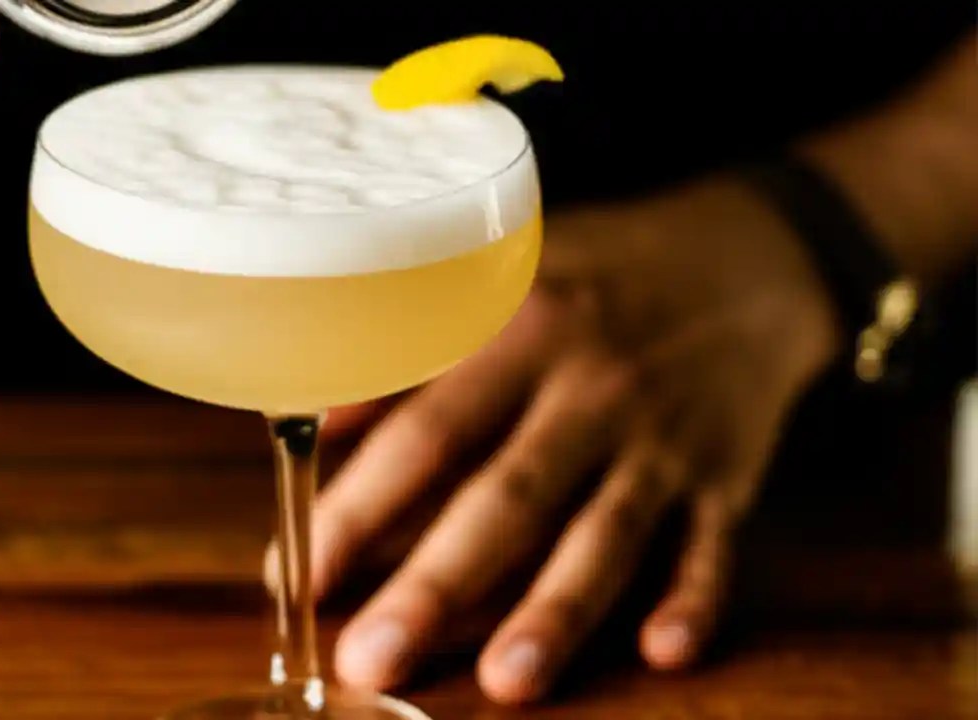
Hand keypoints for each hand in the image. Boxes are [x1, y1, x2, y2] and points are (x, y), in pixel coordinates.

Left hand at [283, 178, 839, 703]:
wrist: (746, 255)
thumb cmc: (597, 274)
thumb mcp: (502, 280)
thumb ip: (414, 351)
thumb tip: (316, 421)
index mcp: (518, 333)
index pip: (425, 432)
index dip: (360, 506)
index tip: (302, 572)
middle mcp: (589, 388)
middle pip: (505, 497)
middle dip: (435, 585)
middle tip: (368, 660)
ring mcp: (664, 436)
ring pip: (605, 534)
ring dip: (555, 613)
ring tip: (503, 684)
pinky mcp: (728, 473)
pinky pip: (713, 544)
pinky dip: (693, 597)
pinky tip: (664, 652)